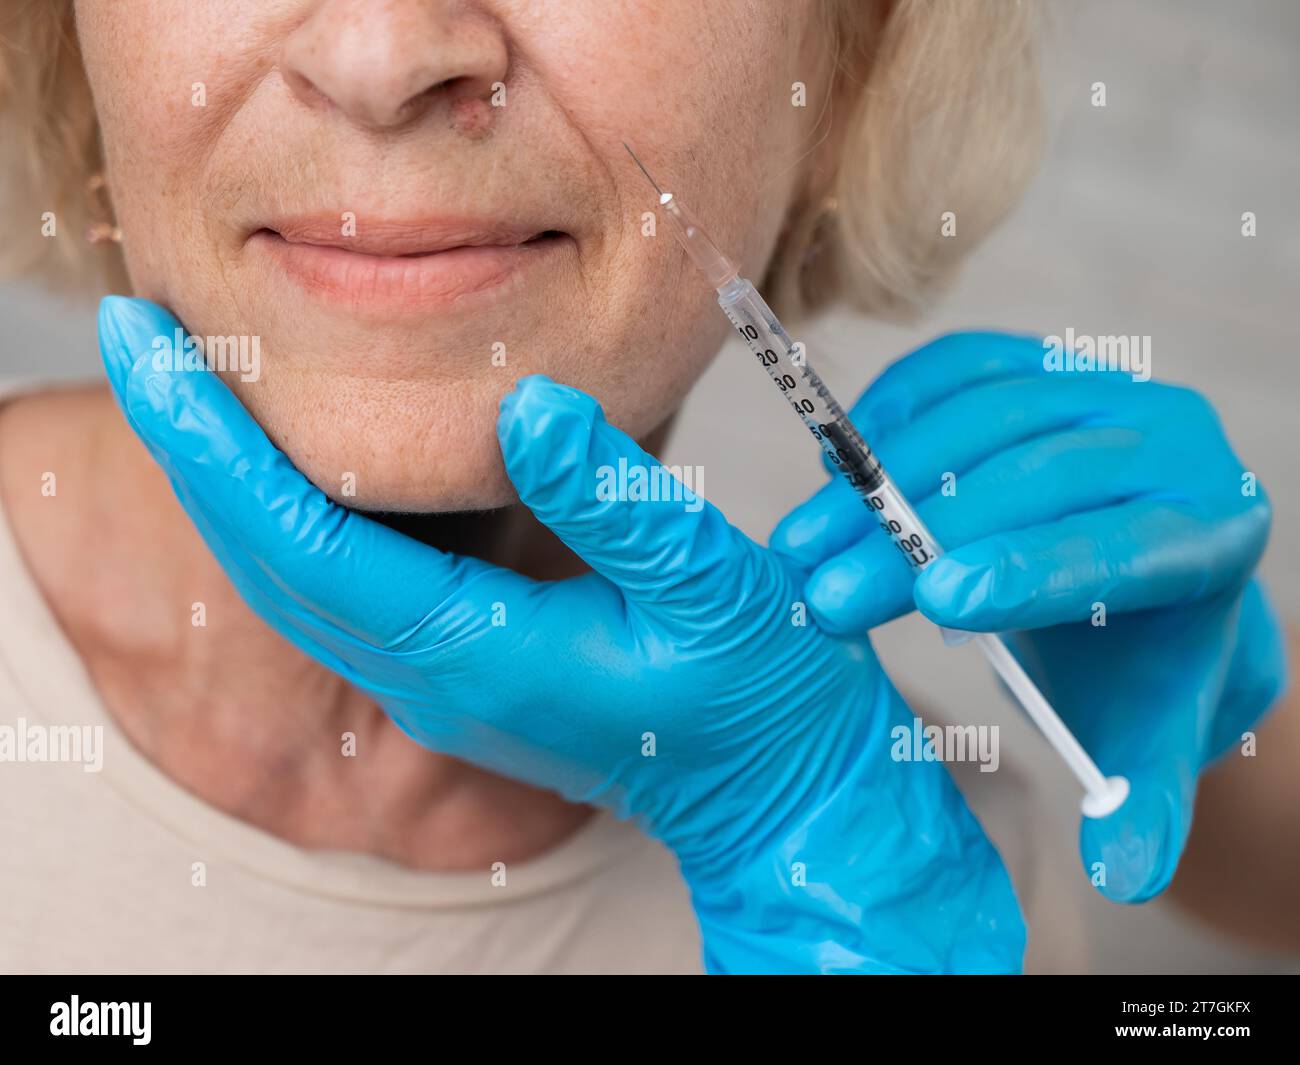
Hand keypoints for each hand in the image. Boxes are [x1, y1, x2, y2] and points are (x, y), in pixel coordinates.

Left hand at [98, 298, 1024, 973]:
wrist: (771, 791)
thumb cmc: (756, 696)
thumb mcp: (711, 584)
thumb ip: (614, 499)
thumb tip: (524, 404)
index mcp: (476, 652)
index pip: (301, 540)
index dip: (213, 440)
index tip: (148, 344)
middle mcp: (432, 675)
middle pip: (267, 559)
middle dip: (192, 446)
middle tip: (141, 333)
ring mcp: (440, 680)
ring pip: (295, 579)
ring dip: (233, 481)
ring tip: (196, 380)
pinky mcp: (462, 669)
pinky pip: (341, 591)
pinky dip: (292, 516)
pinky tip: (290, 459)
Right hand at [772, 331, 1284, 902]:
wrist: (1131, 581)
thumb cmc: (1133, 665)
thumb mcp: (1146, 736)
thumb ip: (1143, 804)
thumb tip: (1121, 871)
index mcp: (1212, 536)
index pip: (1120, 545)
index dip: (1027, 568)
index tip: (934, 603)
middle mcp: (1172, 445)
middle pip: (1034, 478)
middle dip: (916, 539)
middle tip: (827, 595)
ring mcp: (1104, 391)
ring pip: (984, 415)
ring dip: (877, 479)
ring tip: (802, 544)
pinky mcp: (1042, 366)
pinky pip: (959, 366)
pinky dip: (888, 411)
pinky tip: (833, 467)